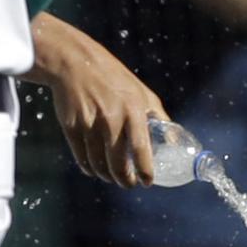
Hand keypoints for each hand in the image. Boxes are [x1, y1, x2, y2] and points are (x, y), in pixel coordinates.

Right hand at [29, 14, 171, 185]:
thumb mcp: (142, 92)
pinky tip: (94, 169)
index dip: (145, 169)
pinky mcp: (71, 126)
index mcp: (133, 110)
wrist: (76, 62)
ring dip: (107, 176)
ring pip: (98, 164)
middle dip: (124, 180)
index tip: (147, 181)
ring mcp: (89, 123)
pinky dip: (89, 168)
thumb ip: (159, 116)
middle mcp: (111, 118)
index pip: (142, 148)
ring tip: (113, 177)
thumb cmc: (114, 79)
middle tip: (129, 184)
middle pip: (118, 163)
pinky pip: (81, 157)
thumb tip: (175, 140)